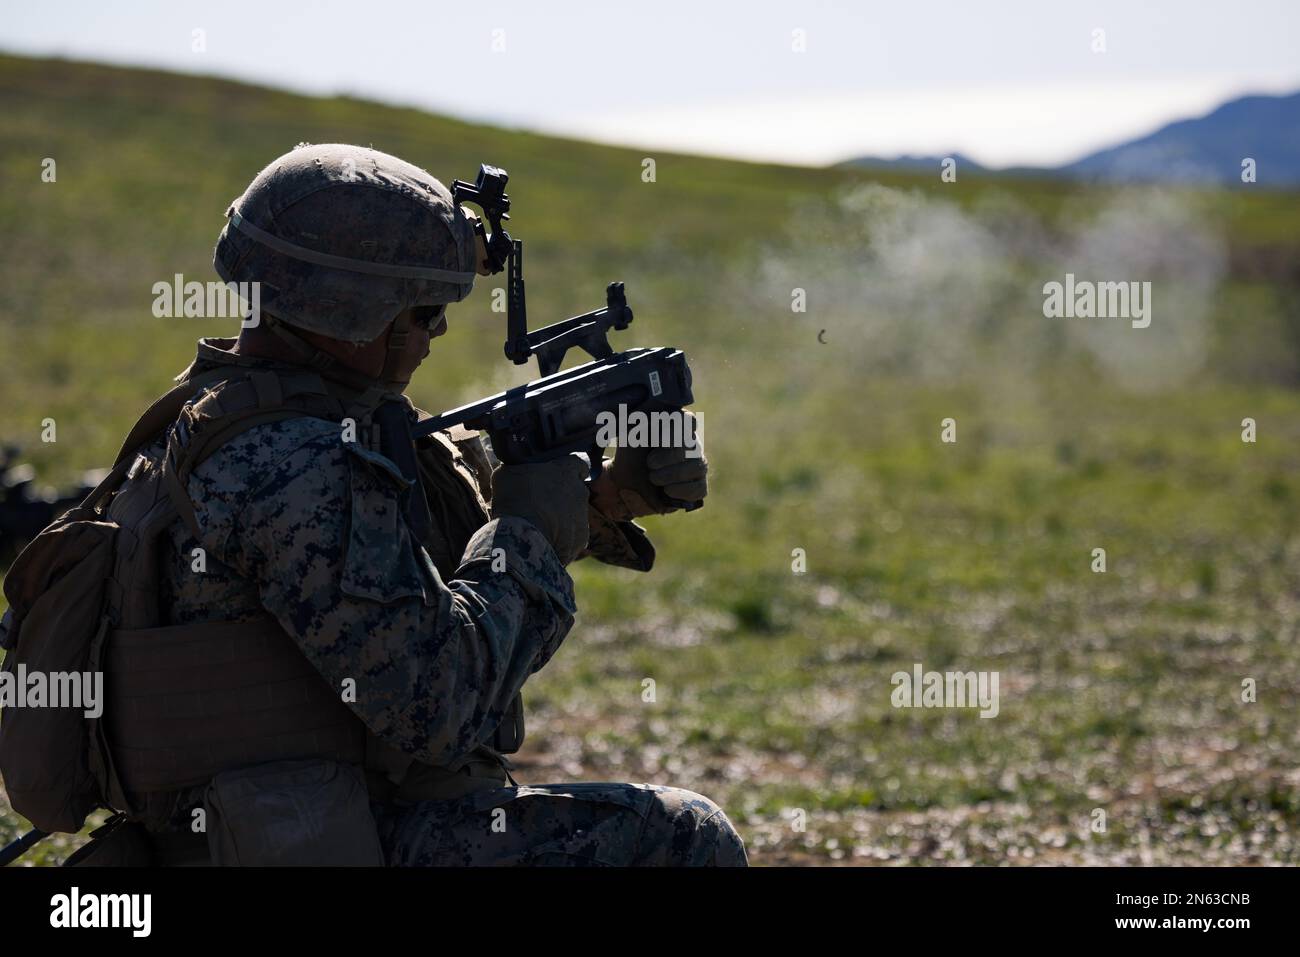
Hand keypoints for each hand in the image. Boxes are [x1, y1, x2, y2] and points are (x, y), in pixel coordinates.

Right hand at [490, 453, 590, 563]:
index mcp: (566, 470)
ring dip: (562, 518)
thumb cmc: (513, 499)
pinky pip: (573, 535)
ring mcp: (582, 515)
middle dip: (564, 496)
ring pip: (575, 514)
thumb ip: (521, 468)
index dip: (568, 471)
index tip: (559, 476)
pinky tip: (544, 539)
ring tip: (539, 525)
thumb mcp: (508, 473)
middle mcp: (580, 491)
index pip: (577, 464)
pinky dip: (562, 537)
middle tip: (543, 504)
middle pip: (576, 490)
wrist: (522, 534)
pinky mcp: (581, 537)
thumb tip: (518, 471)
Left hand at [590, 412, 707, 520]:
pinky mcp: (697, 487)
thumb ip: (641, 413)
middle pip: (693, 445)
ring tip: (653, 478)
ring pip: (698, 467)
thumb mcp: (631, 430)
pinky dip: (681, 490)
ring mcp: (697, 466)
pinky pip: (699, 488)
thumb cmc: (631, 454)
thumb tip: (650, 399)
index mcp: (678, 426)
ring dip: (671, 475)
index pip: (687, 420)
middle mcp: (692, 444)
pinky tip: (666, 490)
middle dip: (668, 457)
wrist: (626, 483)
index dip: (674, 430)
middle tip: (650, 463)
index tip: (656, 439)